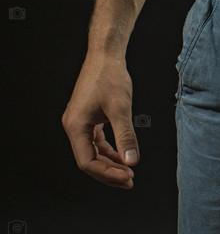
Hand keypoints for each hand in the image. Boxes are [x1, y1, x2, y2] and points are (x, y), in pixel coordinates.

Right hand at [61, 51, 139, 188]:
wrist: (105, 53)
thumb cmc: (109, 75)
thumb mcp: (121, 108)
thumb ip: (126, 136)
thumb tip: (132, 161)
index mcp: (75, 126)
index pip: (87, 162)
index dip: (107, 174)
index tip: (126, 177)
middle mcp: (74, 125)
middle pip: (89, 160)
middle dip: (109, 171)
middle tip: (130, 179)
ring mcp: (80, 121)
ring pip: (93, 151)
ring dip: (110, 161)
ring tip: (128, 170)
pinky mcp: (88, 116)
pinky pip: (96, 140)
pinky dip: (109, 148)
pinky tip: (122, 154)